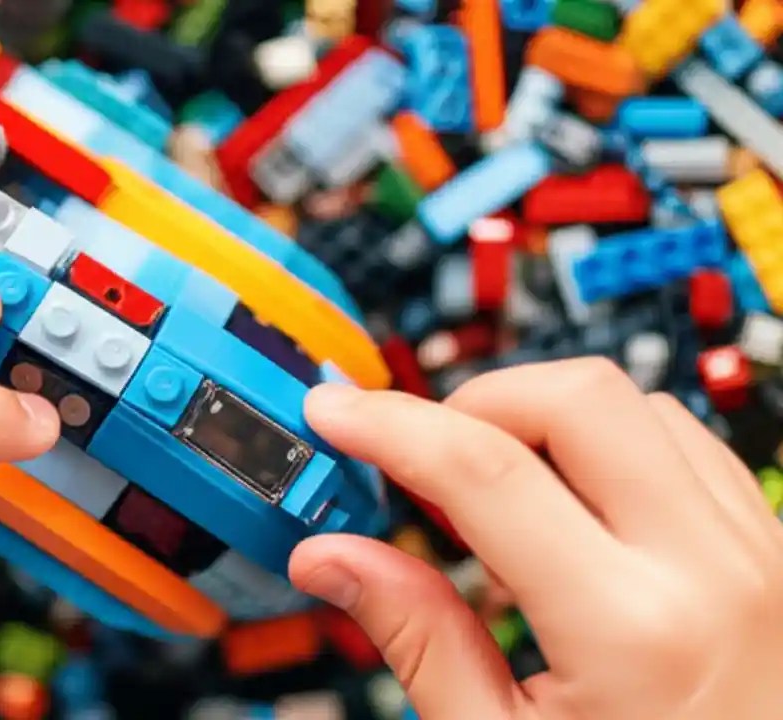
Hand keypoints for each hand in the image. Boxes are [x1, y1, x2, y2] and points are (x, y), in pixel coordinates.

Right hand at [291, 358, 782, 719]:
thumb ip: (420, 641)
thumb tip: (333, 559)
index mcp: (632, 632)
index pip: (486, 472)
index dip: (390, 425)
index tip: (336, 413)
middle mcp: (712, 572)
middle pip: (577, 398)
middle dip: (476, 403)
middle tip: (419, 454)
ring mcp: (760, 556)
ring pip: (639, 406)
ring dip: (546, 422)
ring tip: (493, 493)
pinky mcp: (774, 555)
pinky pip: (689, 447)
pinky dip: (613, 447)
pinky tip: (568, 508)